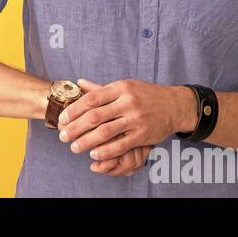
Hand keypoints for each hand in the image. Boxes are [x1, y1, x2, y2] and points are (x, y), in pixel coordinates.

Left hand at [57, 78, 183, 176]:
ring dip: (86, 141)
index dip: (74, 110)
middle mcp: (127, 102)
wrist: (175, 105)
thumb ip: (100, 88)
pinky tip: (94, 154)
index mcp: (120, 88)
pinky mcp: (143, 134)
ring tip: (74, 147)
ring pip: (105, 132)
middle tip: (62, 136)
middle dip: (75, 127)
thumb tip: (78, 82)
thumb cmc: (145, 95)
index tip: (62, 119)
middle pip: (95, 116)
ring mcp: (136, 119)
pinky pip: (121, 145)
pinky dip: (105, 151)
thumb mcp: (124, 86)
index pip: (91, 99)